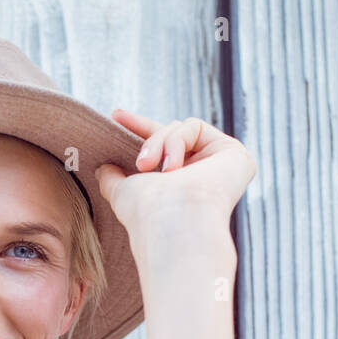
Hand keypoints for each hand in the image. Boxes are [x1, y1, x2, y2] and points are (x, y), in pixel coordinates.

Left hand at [94, 109, 256, 236]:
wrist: (171, 223)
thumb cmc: (147, 214)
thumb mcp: (123, 193)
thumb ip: (114, 178)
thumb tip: (103, 167)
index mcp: (181, 189)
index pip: (163, 149)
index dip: (139, 128)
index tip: (116, 115)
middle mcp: (203, 178)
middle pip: (173, 134)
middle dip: (149, 139)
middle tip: (141, 165)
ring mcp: (221, 167)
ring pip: (180, 129)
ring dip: (160, 143)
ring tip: (151, 168)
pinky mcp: (234, 155)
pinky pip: (194, 127)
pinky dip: (176, 141)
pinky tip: (174, 167)